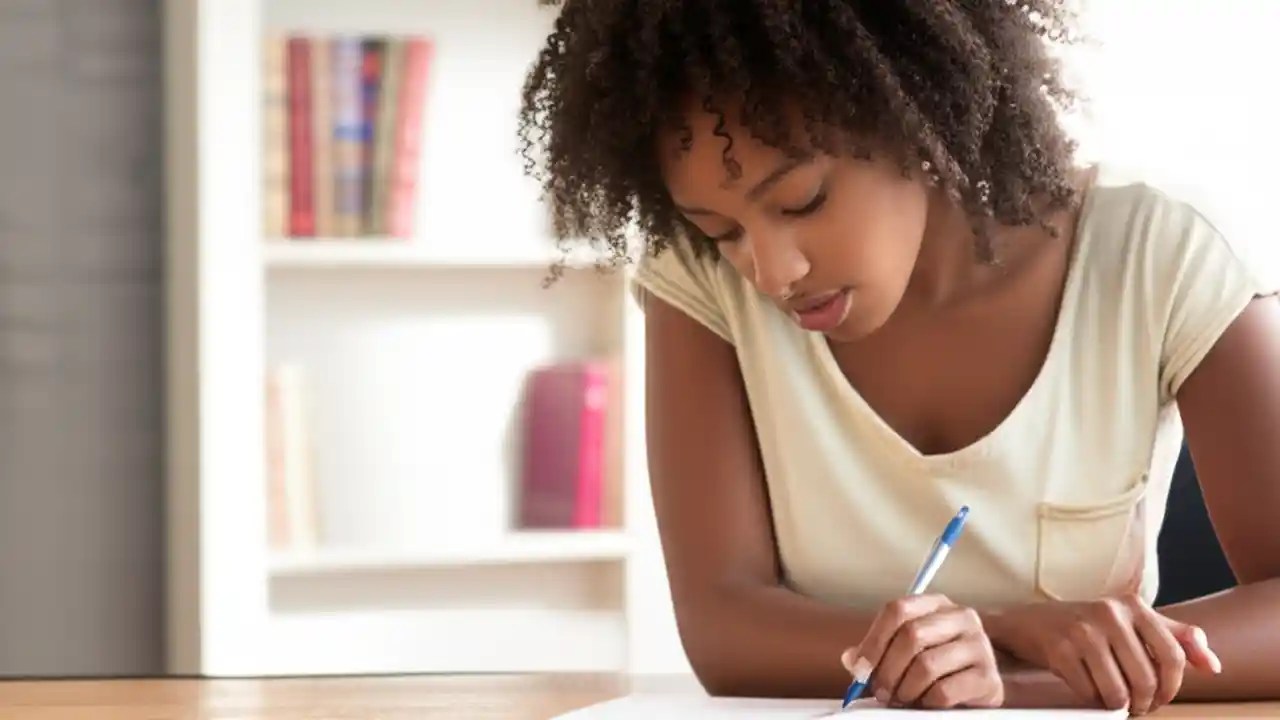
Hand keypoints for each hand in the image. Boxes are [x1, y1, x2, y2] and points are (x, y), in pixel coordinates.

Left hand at [840, 594, 1003, 708]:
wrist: (979, 687)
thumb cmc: (938, 666)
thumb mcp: (906, 652)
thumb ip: (878, 651)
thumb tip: (851, 659)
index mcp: (936, 604)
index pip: (897, 609)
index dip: (873, 641)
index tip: (859, 668)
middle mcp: (962, 617)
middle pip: (911, 635)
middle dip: (887, 669)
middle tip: (879, 691)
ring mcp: (979, 645)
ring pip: (926, 665)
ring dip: (905, 689)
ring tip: (901, 698)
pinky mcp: (989, 677)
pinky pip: (945, 691)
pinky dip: (927, 702)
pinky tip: (925, 703)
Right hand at [985, 594, 1222, 714]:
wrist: (1027, 622)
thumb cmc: (1087, 626)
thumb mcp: (1133, 623)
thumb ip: (1176, 638)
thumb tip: (1214, 666)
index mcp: (1132, 605)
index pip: (1173, 655)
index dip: (1173, 687)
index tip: (1161, 698)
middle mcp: (1109, 613)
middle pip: (1146, 679)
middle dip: (1144, 704)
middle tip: (1135, 707)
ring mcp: (1082, 631)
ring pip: (1118, 691)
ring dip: (1118, 706)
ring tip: (1113, 701)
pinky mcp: (1059, 650)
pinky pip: (1088, 693)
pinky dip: (1092, 700)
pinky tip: (1089, 690)